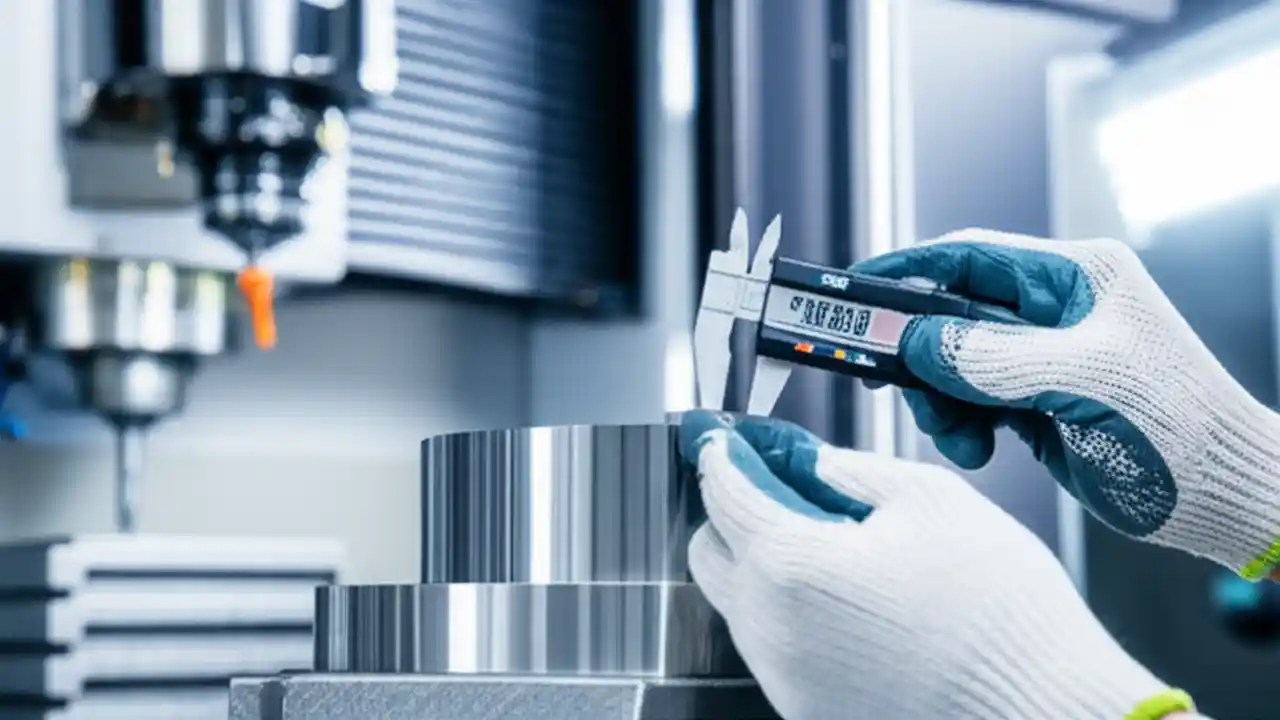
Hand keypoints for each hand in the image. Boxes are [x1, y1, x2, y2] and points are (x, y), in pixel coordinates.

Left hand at [680, 410, 1193, 719]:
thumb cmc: (999, 613)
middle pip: (711, 552)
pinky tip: (850, 597)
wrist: (1043, 712)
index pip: (721, 493)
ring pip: (741, 603)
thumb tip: (811, 463)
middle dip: (734, 511)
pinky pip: (776, 646)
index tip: (724, 438)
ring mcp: (786, 678)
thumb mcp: (931, 500)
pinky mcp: (807, 709)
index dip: (721, 453)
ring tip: (834, 544)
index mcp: (790, 565)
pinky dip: (792, 611)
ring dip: (765, 564)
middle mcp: (771, 629)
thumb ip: (852, 471)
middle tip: (778, 487)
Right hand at [854, 230, 1279, 578]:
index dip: (906, 269)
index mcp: (1075, 278)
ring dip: (939, 400)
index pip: (969, 256)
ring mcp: (1042, 359)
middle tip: (894, 384)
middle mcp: (1054, 311)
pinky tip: (980, 449)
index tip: (855, 285)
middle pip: (950, 313)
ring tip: (959, 436)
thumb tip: (917, 341)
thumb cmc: (1178, 429)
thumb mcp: (1081, 382)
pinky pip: (969, 403)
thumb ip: (992, 357)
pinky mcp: (1035, 404)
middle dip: (920, 353)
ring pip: (951, 364)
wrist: (1220, 499)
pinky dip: (960, 427)